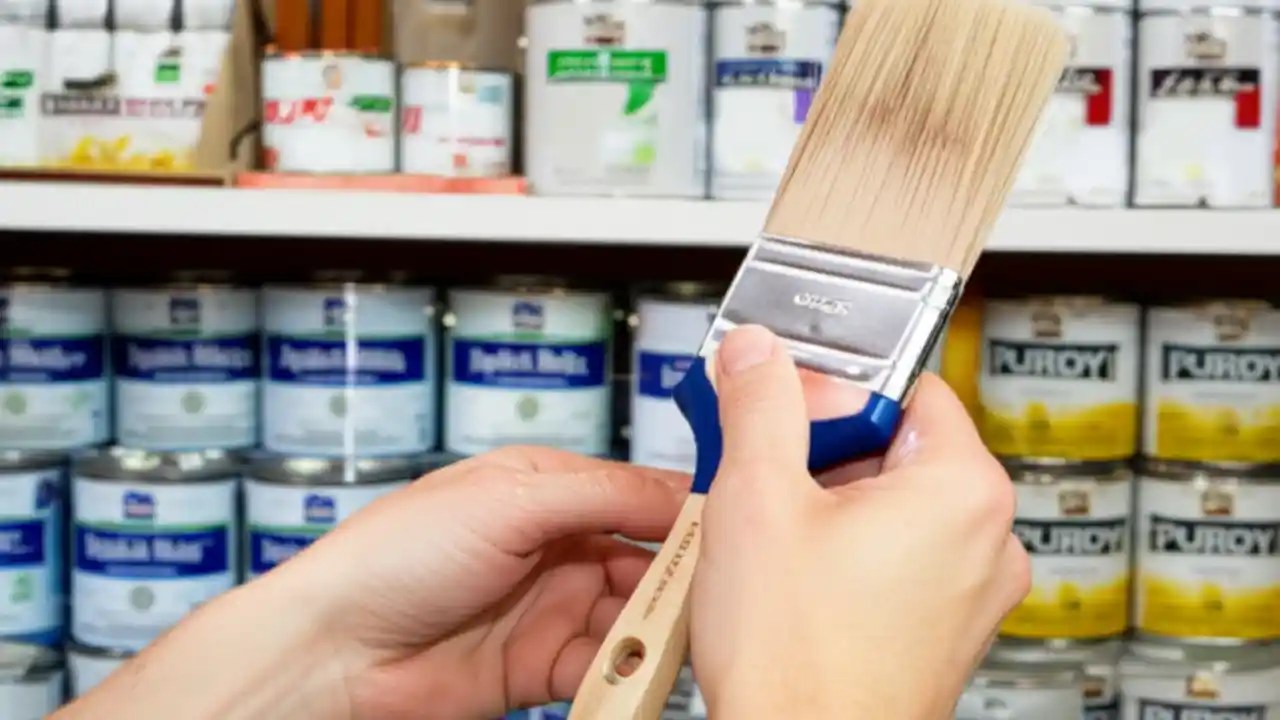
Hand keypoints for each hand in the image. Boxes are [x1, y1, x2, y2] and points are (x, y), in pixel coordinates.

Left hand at [312, 448, 687, 718]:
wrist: (333, 652)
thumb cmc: (398, 554)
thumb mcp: (509, 500)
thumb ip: (603, 493)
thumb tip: (683, 490)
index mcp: (544, 488)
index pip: (637, 492)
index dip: (685, 510)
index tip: (735, 526)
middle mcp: (553, 545)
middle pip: (645, 558)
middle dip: (681, 576)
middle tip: (722, 593)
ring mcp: (548, 608)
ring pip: (632, 615)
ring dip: (658, 625)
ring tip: (684, 634)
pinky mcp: (539, 667)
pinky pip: (602, 666)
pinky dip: (625, 670)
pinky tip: (637, 669)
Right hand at [691, 326, 1027, 718]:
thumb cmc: (796, 661)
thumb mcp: (757, 499)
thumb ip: (760, 405)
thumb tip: (757, 351)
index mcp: (964, 490)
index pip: (910, 386)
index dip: (835, 386)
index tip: (786, 402)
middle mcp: (988, 540)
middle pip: (898, 446)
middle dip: (823, 448)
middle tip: (761, 468)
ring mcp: (971, 593)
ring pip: (893, 506)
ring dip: (830, 501)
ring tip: (771, 531)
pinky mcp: (945, 632)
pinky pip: (898, 559)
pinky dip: (848, 552)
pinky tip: (794, 574)